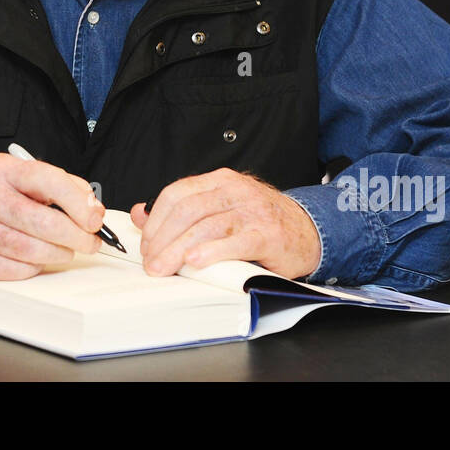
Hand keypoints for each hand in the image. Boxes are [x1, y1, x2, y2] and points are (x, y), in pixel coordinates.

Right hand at [0, 152, 104, 279]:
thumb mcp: (17, 175)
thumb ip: (57, 184)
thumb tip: (91, 206)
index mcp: (3, 171)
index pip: (49, 181)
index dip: (79, 203)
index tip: (95, 218)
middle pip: (46, 224)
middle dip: (78, 237)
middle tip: (90, 241)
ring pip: (36, 251)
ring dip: (60, 253)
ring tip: (65, 248)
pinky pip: (20, 270)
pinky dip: (36, 267)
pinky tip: (36, 257)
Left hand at [130, 168, 320, 278]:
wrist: (308, 230)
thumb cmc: (260, 222)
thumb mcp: (219, 208)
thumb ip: (181, 210)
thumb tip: (141, 214)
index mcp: (220, 181)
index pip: (177, 193)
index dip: (156, 220)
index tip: (146, 245)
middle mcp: (235, 191)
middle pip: (188, 210)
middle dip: (163, 239)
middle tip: (151, 263)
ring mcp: (252, 211)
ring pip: (207, 226)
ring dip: (179, 250)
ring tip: (165, 268)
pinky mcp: (268, 235)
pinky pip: (236, 241)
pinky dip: (213, 252)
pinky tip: (196, 261)